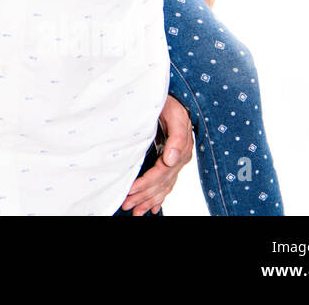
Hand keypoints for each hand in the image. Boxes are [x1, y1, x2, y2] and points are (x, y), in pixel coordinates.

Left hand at [121, 94, 192, 214]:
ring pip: (163, 186)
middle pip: (161, 183)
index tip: (131, 189)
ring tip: (135, 210)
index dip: (146, 183)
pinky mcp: (171, 161)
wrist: (174, 97)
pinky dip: (159, 196)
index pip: (161, 173)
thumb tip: (171, 159)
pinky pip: (167, 183)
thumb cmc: (171, 103)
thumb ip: (177, 137)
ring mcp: (176, 161)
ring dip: (149, 199)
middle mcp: (179, 158)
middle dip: (143, 196)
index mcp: (181, 149)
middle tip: (127, 205)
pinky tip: (153, 207)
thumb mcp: (175, 114)